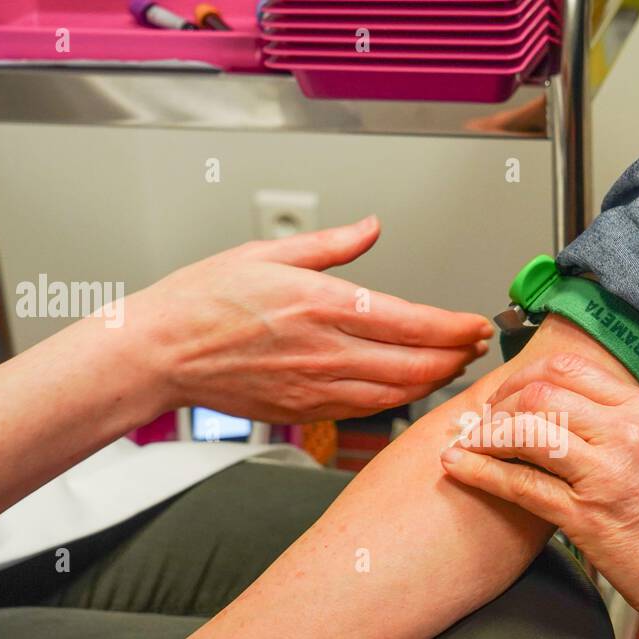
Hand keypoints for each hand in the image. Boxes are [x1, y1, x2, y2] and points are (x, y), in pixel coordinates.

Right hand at [128, 216, 492, 422]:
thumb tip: (371, 228)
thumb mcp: (267, 253)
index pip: (412, 322)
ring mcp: (318, 387)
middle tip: (477, 346)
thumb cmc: (203, 302)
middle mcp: (327, 351)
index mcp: (323, 305)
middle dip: (456, 356)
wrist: (161, 353)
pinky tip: (409, 387)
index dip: (455, 328)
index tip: (476, 324)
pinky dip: (398, 399)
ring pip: (397, 393)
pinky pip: (367, 410)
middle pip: (416, 364)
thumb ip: (330, 245)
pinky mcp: (306, 411)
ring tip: (453, 365)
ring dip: (433, 381)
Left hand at [439, 351, 638, 638]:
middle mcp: (625, 431)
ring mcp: (605, 473)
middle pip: (538, 391)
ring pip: (524, 429)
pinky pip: (520, 483)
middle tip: (481, 422)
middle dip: (497, 404)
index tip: (505, 396)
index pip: (567, 368)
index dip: (521, 377)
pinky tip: (460, 469)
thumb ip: (616, 427)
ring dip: (484, 435)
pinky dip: (481, 472)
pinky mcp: (587, 516)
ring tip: (469, 445)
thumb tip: (564, 415)